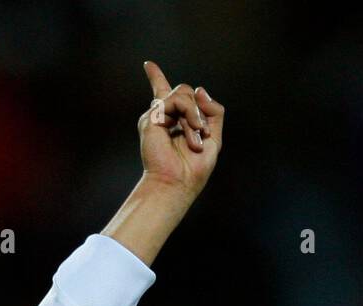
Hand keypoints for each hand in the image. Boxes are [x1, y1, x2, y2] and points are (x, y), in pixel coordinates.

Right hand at [137, 61, 223, 198]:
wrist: (177, 183)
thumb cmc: (194, 168)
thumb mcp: (214, 137)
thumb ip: (213, 112)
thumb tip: (200, 90)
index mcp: (175, 121)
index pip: (167, 94)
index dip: (156, 78)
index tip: (148, 65)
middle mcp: (163, 117)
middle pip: (185, 91)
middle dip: (199, 110)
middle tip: (201, 134)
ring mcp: (156, 116)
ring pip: (183, 93)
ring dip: (196, 115)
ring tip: (196, 138)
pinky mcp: (151, 119)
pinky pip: (176, 100)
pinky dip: (189, 115)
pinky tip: (191, 133)